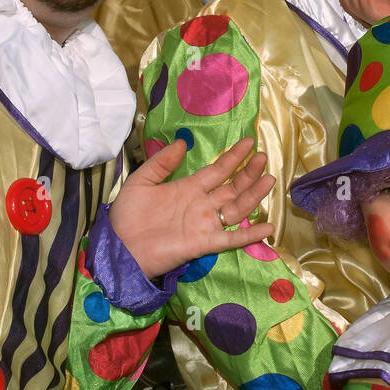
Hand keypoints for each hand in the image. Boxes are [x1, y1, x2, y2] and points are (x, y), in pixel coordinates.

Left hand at [110, 137, 276, 278]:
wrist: (120, 248)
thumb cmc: (127, 217)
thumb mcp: (140, 182)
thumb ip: (161, 163)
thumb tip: (182, 142)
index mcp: (189, 188)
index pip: (218, 170)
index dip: (233, 156)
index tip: (248, 142)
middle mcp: (202, 205)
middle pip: (233, 186)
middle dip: (248, 172)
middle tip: (262, 157)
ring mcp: (206, 224)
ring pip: (237, 207)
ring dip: (254, 194)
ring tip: (269, 179)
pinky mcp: (205, 243)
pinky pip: (232, 239)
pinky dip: (250, 234)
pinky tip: (268, 228)